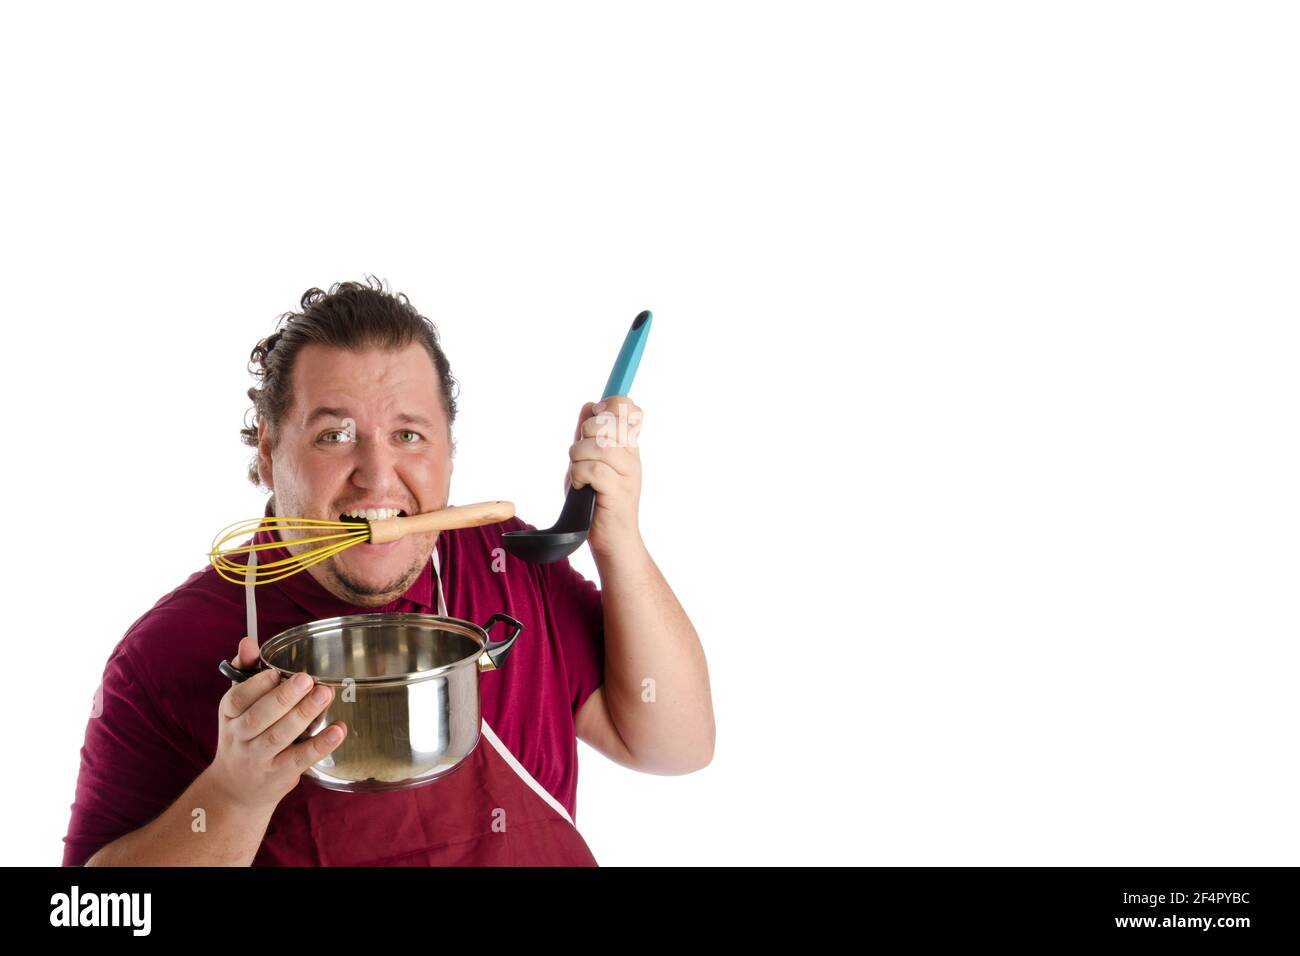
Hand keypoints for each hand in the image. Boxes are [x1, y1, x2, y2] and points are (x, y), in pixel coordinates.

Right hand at [207, 636, 347, 811]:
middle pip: (259, 717)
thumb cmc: (244, 736)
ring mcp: (260, 758)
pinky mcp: (280, 774)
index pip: (237, 700)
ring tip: (326, 694)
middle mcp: (241, 738)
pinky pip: (300, 759)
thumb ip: (246, 672)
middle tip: (307, 679)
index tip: (275, 672)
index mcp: (230, 716)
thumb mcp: (237, 707)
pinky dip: (320, 745)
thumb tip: (249, 641)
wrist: (236, 790)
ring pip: (279, 737)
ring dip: (304, 715)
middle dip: (283, 697)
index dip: (255, 686)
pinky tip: (338, 730)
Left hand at [565, 395, 643, 557]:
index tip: (595, 416)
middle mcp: (632, 457)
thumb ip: (589, 436)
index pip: (628, 408)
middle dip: (584, 433)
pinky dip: (578, 475)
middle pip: (608, 422)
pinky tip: (579, 486)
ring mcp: (628, 474)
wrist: (613, 542)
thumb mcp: (590, 463)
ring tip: (578, 474)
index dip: (609, 405)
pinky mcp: (618, 492)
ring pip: (598, 445)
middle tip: (580, 454)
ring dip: (577, 457)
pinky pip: (592, 469)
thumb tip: (588, 406)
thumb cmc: (598, 504)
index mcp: (628, 447)